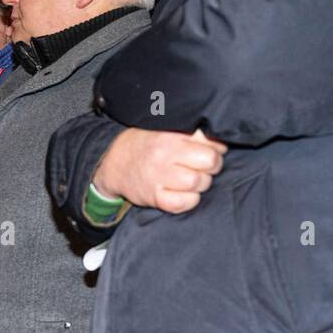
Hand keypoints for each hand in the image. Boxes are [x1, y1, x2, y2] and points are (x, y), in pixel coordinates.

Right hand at [92, 127, 226, 214]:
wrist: (112, 163)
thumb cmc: (144, 145)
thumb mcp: (163, 130)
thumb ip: (190, 133)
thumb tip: (219, 143)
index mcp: (170, 135)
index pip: (209, 142)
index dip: (215, 148)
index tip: (210, 151)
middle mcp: (164, 155)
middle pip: (210, 162)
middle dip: (212, 166)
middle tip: (202, 167)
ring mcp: (159, 177)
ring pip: (199, 183)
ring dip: (200, 184)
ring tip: (190, 179)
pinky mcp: (154, 197)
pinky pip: (184, 203)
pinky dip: (188, 200)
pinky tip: (182, 193)